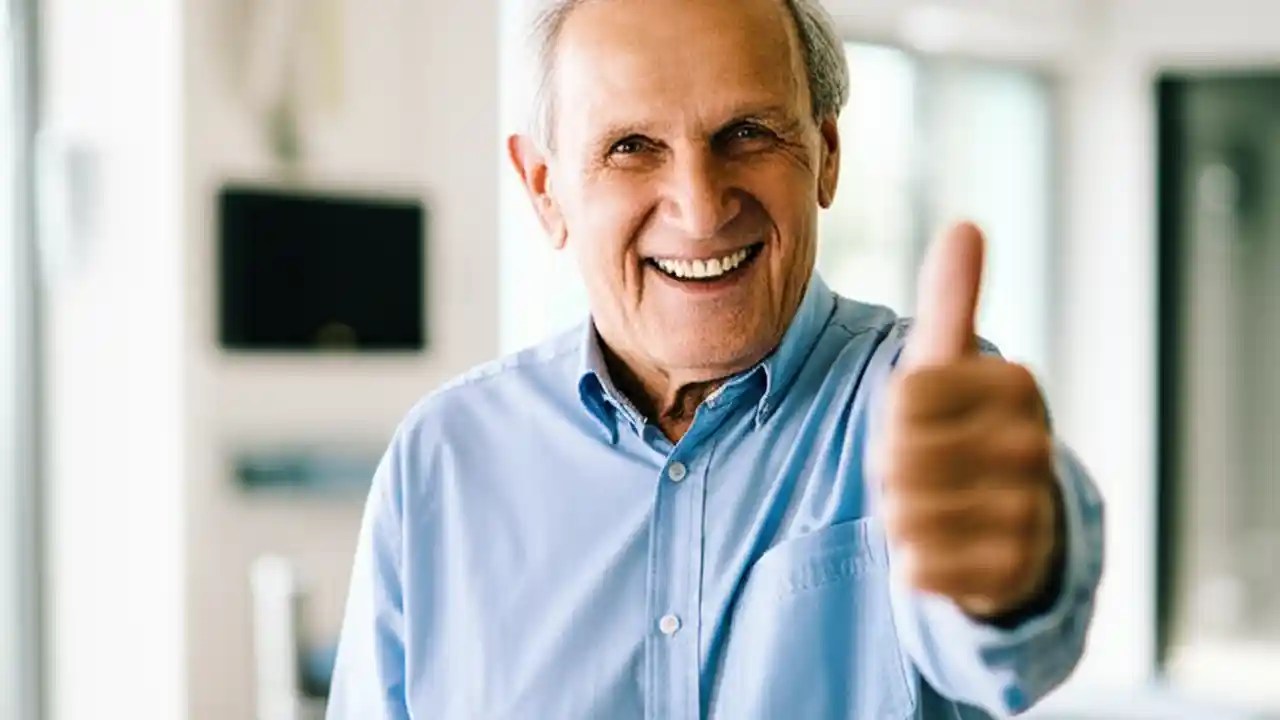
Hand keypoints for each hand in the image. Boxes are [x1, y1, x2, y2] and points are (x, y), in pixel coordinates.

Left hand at [874, 222, 1061, 619]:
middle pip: (898, 457)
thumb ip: (952, 300)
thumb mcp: (953, 365)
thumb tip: (966, 225)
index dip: (892, 419)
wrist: (1011, 530)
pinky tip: (947, 552)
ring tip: (937, 511)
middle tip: (925, 476)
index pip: (902, 397)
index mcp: (1014, 383)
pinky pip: (922, 570)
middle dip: (893, 472)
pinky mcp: (1016, 572)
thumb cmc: (964, 435)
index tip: (921, 426)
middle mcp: (1032, 443)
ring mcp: (1032, 509)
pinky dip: (916, 565)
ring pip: (905, 515)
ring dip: (902, 518)